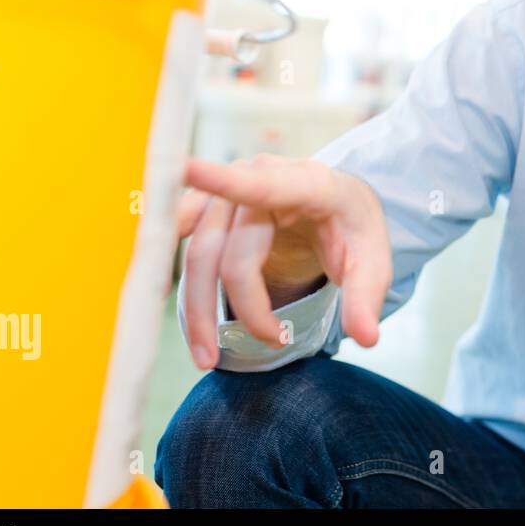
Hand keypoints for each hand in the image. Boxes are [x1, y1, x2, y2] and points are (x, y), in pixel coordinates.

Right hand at [176, 154, 390, 369]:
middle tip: (276, 344)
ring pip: (197, 256)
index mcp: (310, 184)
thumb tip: (367, 338)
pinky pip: (178, 243)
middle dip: (245, 308)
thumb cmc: (352, 230)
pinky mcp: (207, 208)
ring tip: (208, 357)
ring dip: (199, 311)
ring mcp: (229, 191)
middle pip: (230, 254)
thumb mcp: (373, 262)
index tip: (185, 168)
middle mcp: (260, 177)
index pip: (266, 187)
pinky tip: (151, 301)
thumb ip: (366, 298)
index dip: (225, 181)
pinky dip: (168, 274)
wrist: (334, 206)